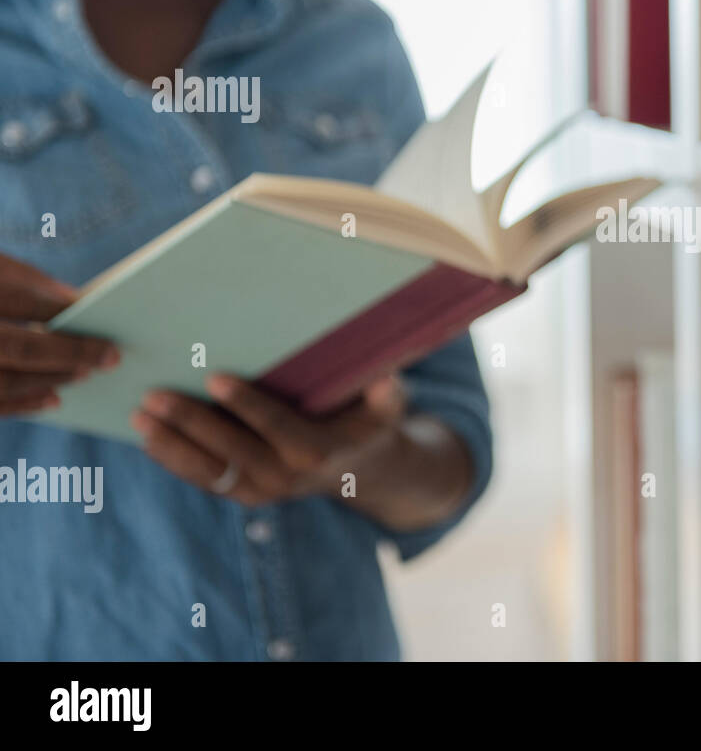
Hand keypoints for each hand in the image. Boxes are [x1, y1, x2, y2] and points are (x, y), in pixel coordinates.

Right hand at [0, 253, 118, 414]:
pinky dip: (19, 405)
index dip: (57, 309)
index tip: (98, 313)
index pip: (13, 297)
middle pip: (11, 346)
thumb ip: (24, 283)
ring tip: (81, 376)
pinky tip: (52, 399)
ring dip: (43, 382)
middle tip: (109, 357)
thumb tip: (78, 305)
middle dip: (63, 353)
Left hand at [131, 372, 405, 506]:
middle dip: (190, 423)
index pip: (278, 426)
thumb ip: (387, 394)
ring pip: (210, 472)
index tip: (216, 377)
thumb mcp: (389, 406)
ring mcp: (264, 491)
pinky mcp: (246, 495)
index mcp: (320, 452)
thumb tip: (385, 379)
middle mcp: (288, 478)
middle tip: (155, 394)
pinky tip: (148, 437)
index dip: (247, 404)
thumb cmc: (372, 421)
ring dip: (171, 445)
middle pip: (232, 451)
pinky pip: (205, 481)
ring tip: (140, 416)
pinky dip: (173, 460)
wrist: (364, 469)